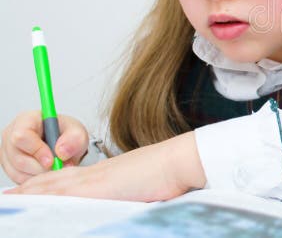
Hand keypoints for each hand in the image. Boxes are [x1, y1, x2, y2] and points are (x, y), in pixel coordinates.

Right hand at [1, 110, 88, 183]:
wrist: (64, 144)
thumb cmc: (66, 134)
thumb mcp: (77, 132)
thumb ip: (74, 139)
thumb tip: (62, 151)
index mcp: (27, 120)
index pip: (22, 136)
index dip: (37, 151)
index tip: (52, 160)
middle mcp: (11, 134)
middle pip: (18, 158)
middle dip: (41, 167)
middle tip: (57, 167)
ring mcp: (7, 151)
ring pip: (17, 171)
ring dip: (39, 174)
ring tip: (54, 167)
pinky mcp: (8, 166)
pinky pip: (18, 179)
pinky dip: (34, 179)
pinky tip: (46, 171)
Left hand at [4, 131, 206, 201]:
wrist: (181, 161)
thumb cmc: (173, 174)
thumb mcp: (147, 188)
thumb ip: (132, 196)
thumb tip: (133, 204)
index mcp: (108, 174)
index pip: (70, 181)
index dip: (48, 185)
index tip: (30, 190)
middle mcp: (98, 174)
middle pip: (55, 181)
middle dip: (29, 189)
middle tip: (7, 195)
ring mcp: (96, 180)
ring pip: (52, 186)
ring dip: (28, 193)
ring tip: (7, 198)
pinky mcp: (97, 187)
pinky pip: (61, 194)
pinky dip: (41, 197)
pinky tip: (26, 201)